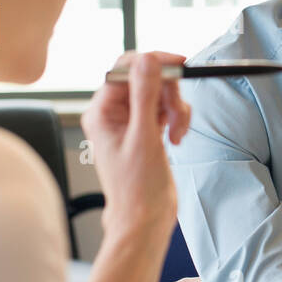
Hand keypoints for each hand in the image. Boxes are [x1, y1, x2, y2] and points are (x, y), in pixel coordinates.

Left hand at [80, 51, 190, 243]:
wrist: (144, 220)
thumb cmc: (137, 190)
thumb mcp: (144, 138)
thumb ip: (145, 96)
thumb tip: (146, 61)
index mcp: (101, 111)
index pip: (126, 68)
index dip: (154, 64)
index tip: (179, 66)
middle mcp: (113, 113)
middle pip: (147, 78)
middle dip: (168, 93)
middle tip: (178, 114)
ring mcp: (130, 121)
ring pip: (159, 93)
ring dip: (176, 108)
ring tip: (178, 133)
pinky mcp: (146, 130)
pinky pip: (165, 108)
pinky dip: (177, 118)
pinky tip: (176, 137)